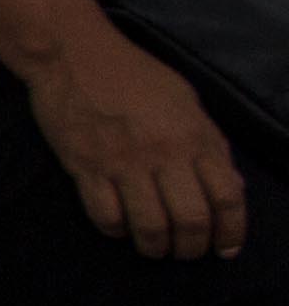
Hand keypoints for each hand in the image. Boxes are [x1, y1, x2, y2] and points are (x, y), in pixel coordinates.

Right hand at [29, 32, 251, 260]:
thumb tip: (231, 187)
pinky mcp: (84, 166)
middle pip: (190, 219)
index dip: (232, 231)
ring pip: (149, 226)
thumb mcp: (186, 102)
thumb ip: (210, 144)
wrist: (73, 54)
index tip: (225, 247)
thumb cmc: (135, 75)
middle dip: (192, 247)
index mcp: (192, 136)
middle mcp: (162, 153)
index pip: (226, 196)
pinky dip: (116, 230)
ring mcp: (121, 162)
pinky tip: (119, 225)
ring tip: (154, 248)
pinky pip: (105, 215)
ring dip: (155, 248)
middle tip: (186, 252)